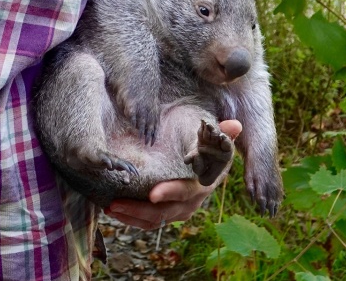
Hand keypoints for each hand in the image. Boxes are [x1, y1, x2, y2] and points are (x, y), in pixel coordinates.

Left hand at [104, 119, 241, 229]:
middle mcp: (192, 201)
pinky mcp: (168, 212)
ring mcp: (179, 209)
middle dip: (140, 210)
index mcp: (204, 183)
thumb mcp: (212, 138)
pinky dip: (132, 218)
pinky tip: (114, 210)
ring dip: (132, 217)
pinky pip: (150, 221)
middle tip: (115, 203)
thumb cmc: (205, 145)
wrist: (205, 161)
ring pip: (156, 220)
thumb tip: (235, 124)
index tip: (153, 193)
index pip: (187, 191)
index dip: (171, 193)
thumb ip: (220, 133)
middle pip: (166, 212)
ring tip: (110, 208)